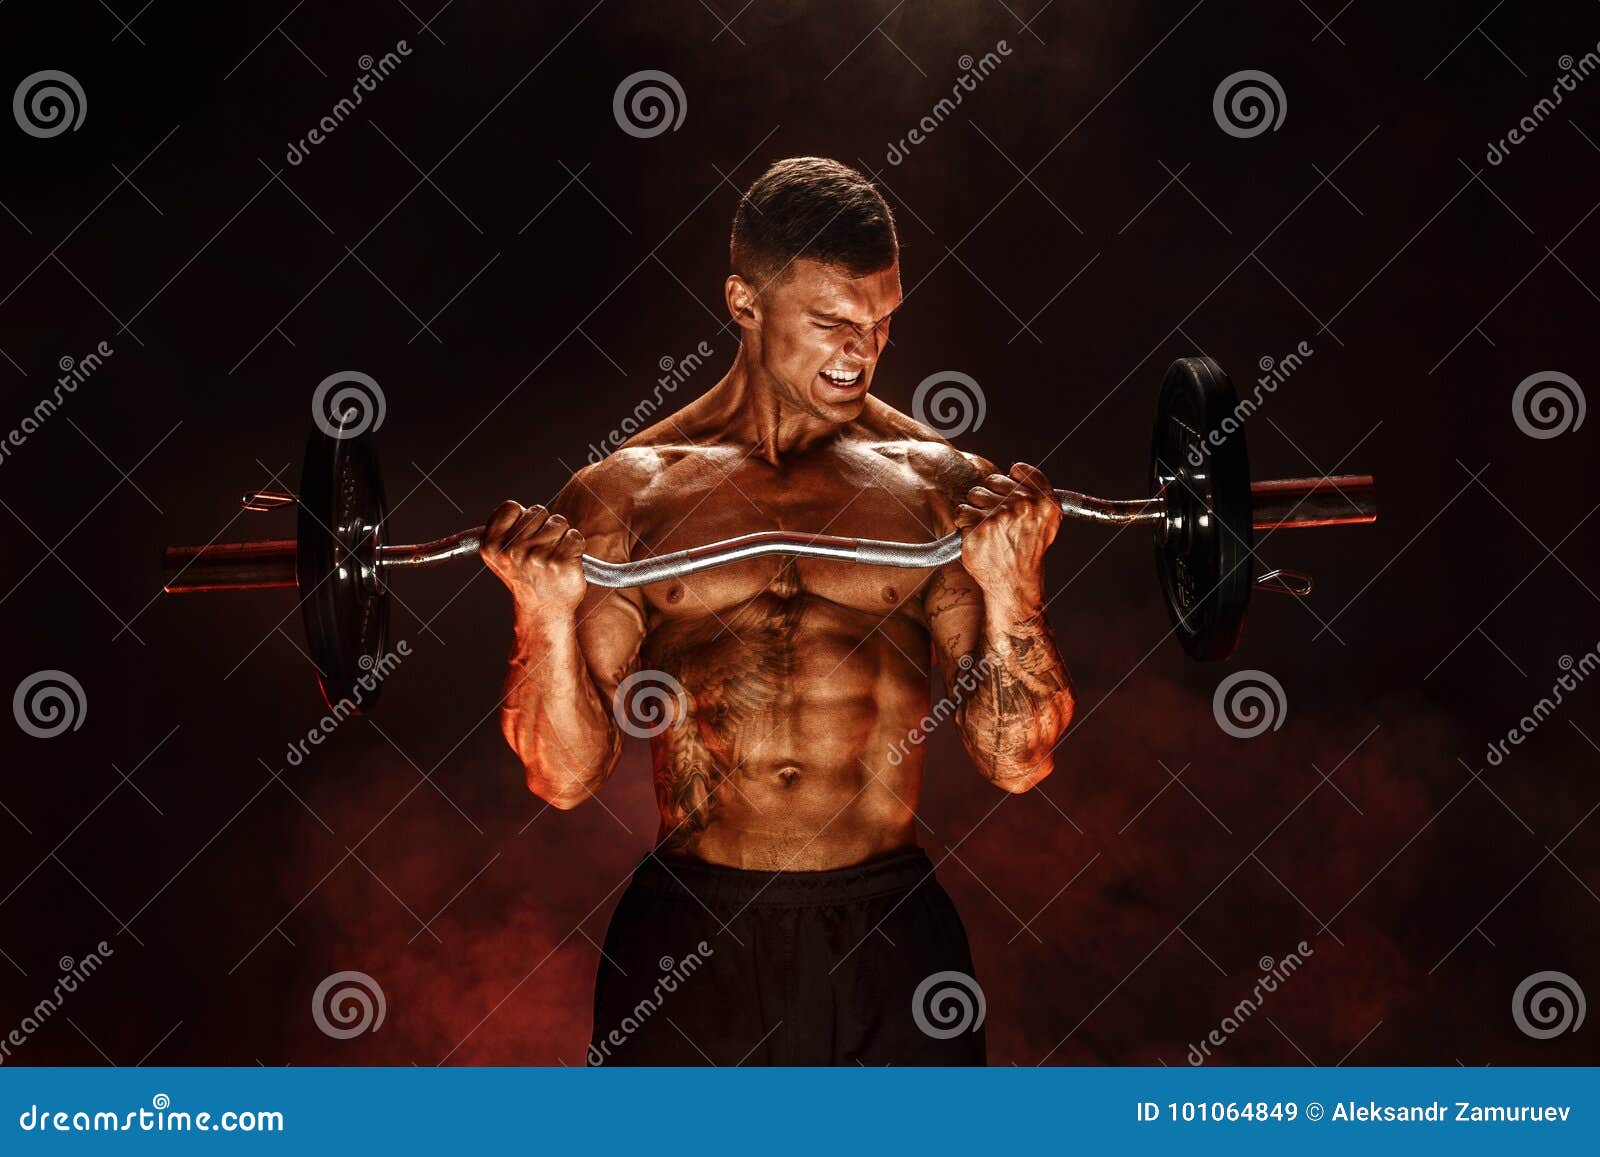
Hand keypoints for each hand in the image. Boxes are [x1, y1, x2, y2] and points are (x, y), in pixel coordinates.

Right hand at [480, 501, 587, 620]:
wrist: (544, 610)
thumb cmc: (526, 577)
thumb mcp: (501, 557)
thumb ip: (502, 530)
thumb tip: (508, 508)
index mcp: (492, 546)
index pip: (510, 507)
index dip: (521, 517)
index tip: (524, 535)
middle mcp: (512, 552)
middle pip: (537, 511)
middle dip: (543, 526)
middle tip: (541, 551)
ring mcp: (537, 557)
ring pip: (558, 522)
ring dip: (561, 536)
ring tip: (553, 556)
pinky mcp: (561, 563)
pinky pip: (575, 536)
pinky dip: (575, 546)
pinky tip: (566, 561)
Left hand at [954, 462, 1061, 616]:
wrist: (1014, 583)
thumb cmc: (1027, 552)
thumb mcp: (1048, 521)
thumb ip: (1038, 491)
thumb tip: (1017, 468)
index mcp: (1044, 501)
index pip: (1019, 470)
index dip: (1010, 482)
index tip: (1010, 496)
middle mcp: (1023, 506)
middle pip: (992, 481)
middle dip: (991, 498)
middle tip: (1000, 522)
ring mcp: (999, 516)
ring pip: (975, 495)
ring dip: (976, 511)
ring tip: (989, 530)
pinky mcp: (978, 529)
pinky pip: (961, 512)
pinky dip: (964, 524)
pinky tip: (977, 537)